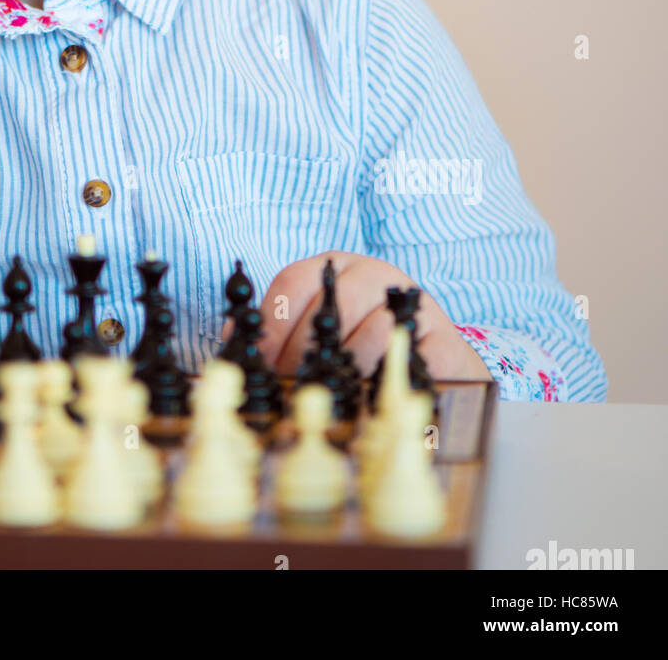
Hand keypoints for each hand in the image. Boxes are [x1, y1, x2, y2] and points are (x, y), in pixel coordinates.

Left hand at [221, 251, 492, 381]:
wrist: (436, 364)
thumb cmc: (363, 347)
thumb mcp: (319, 332)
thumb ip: (276, 333)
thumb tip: (227, 340)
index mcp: (333, 269)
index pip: (292, 284)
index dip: (271, 325)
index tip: (259, 362)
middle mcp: (370, 274)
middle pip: (327, 308)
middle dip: (303, 356)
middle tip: (291, 389)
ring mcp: (408, 301)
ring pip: (370, 333)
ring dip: (345, 372)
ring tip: (330, 396)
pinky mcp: (440, 334)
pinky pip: (409, 356)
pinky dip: (387, 379)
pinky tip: (372, 395)